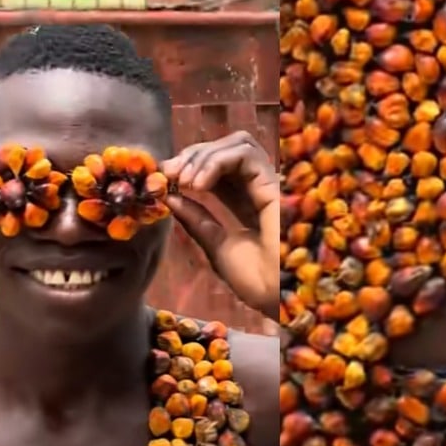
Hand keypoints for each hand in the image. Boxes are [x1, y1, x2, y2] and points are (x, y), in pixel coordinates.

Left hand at [160, 131, 279, 318]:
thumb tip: (170, 196)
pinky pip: (245, 154)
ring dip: (203, 156)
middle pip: (229, 148)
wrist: (280, 301)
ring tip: (183, 180)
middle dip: (194, 155)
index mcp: (251, 202)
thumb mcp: (217, 246)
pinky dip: (216, 162)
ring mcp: (273, 185)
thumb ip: (197, 219)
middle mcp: (263, 188)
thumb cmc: (257, 283)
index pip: (221, 167)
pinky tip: (198, 184)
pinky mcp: (277, 184)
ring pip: (238, 144)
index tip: (165, 176)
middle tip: (169, 172)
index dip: (192, 165)